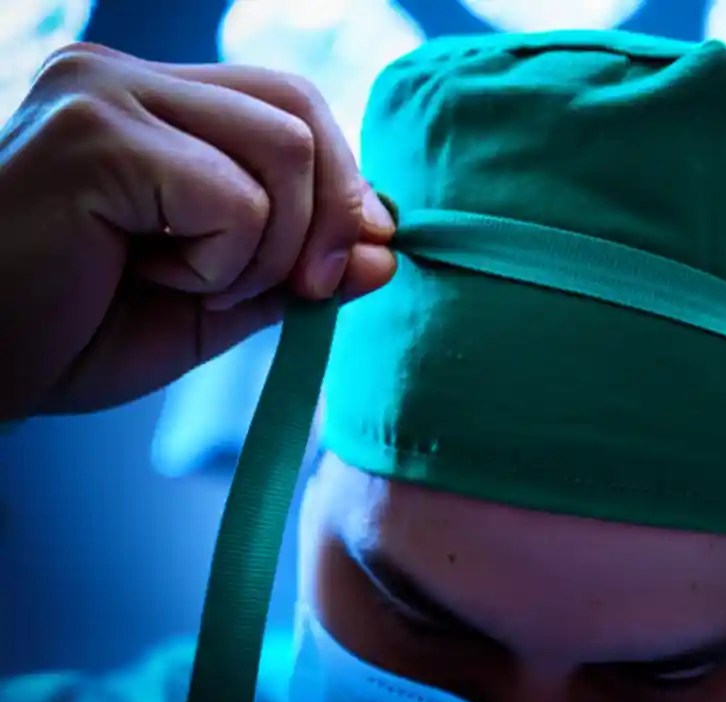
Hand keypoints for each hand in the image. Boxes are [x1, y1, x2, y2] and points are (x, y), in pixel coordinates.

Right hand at [0, 43, 397, 419]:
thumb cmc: (69, 332)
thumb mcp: (211, 304)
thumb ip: (297, 272)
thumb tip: (388, 250)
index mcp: (151, 103)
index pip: (293, 106)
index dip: (345, 184)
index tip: (353, 257)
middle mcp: (125, 76)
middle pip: (301, 112)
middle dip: (330, 214)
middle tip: (298, 289)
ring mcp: (105, 93)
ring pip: (285, 149)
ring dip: (267, 248)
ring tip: (189, 281)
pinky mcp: (96, 135)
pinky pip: (235, 199)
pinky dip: (221, 263)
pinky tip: (145, 275)